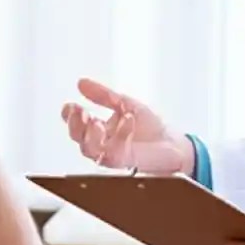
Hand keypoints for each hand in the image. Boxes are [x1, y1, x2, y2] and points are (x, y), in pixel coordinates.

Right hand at [60, 78, 193, 174]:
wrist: (174, 143)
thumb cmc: (151, 127)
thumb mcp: (125, 103)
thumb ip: (103, 95)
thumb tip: (81, 82)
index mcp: (99, 130)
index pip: (77, 124)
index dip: (69, 115)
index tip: (70, 105)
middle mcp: (102, 144)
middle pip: (78, 138)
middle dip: (75, 124)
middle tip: (80, 112)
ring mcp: (113, 154)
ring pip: (90, 150)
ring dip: (90, 135)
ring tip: (96, 121)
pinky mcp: (126, 162)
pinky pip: (115, 153)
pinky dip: (120, 134)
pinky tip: (128, 119)